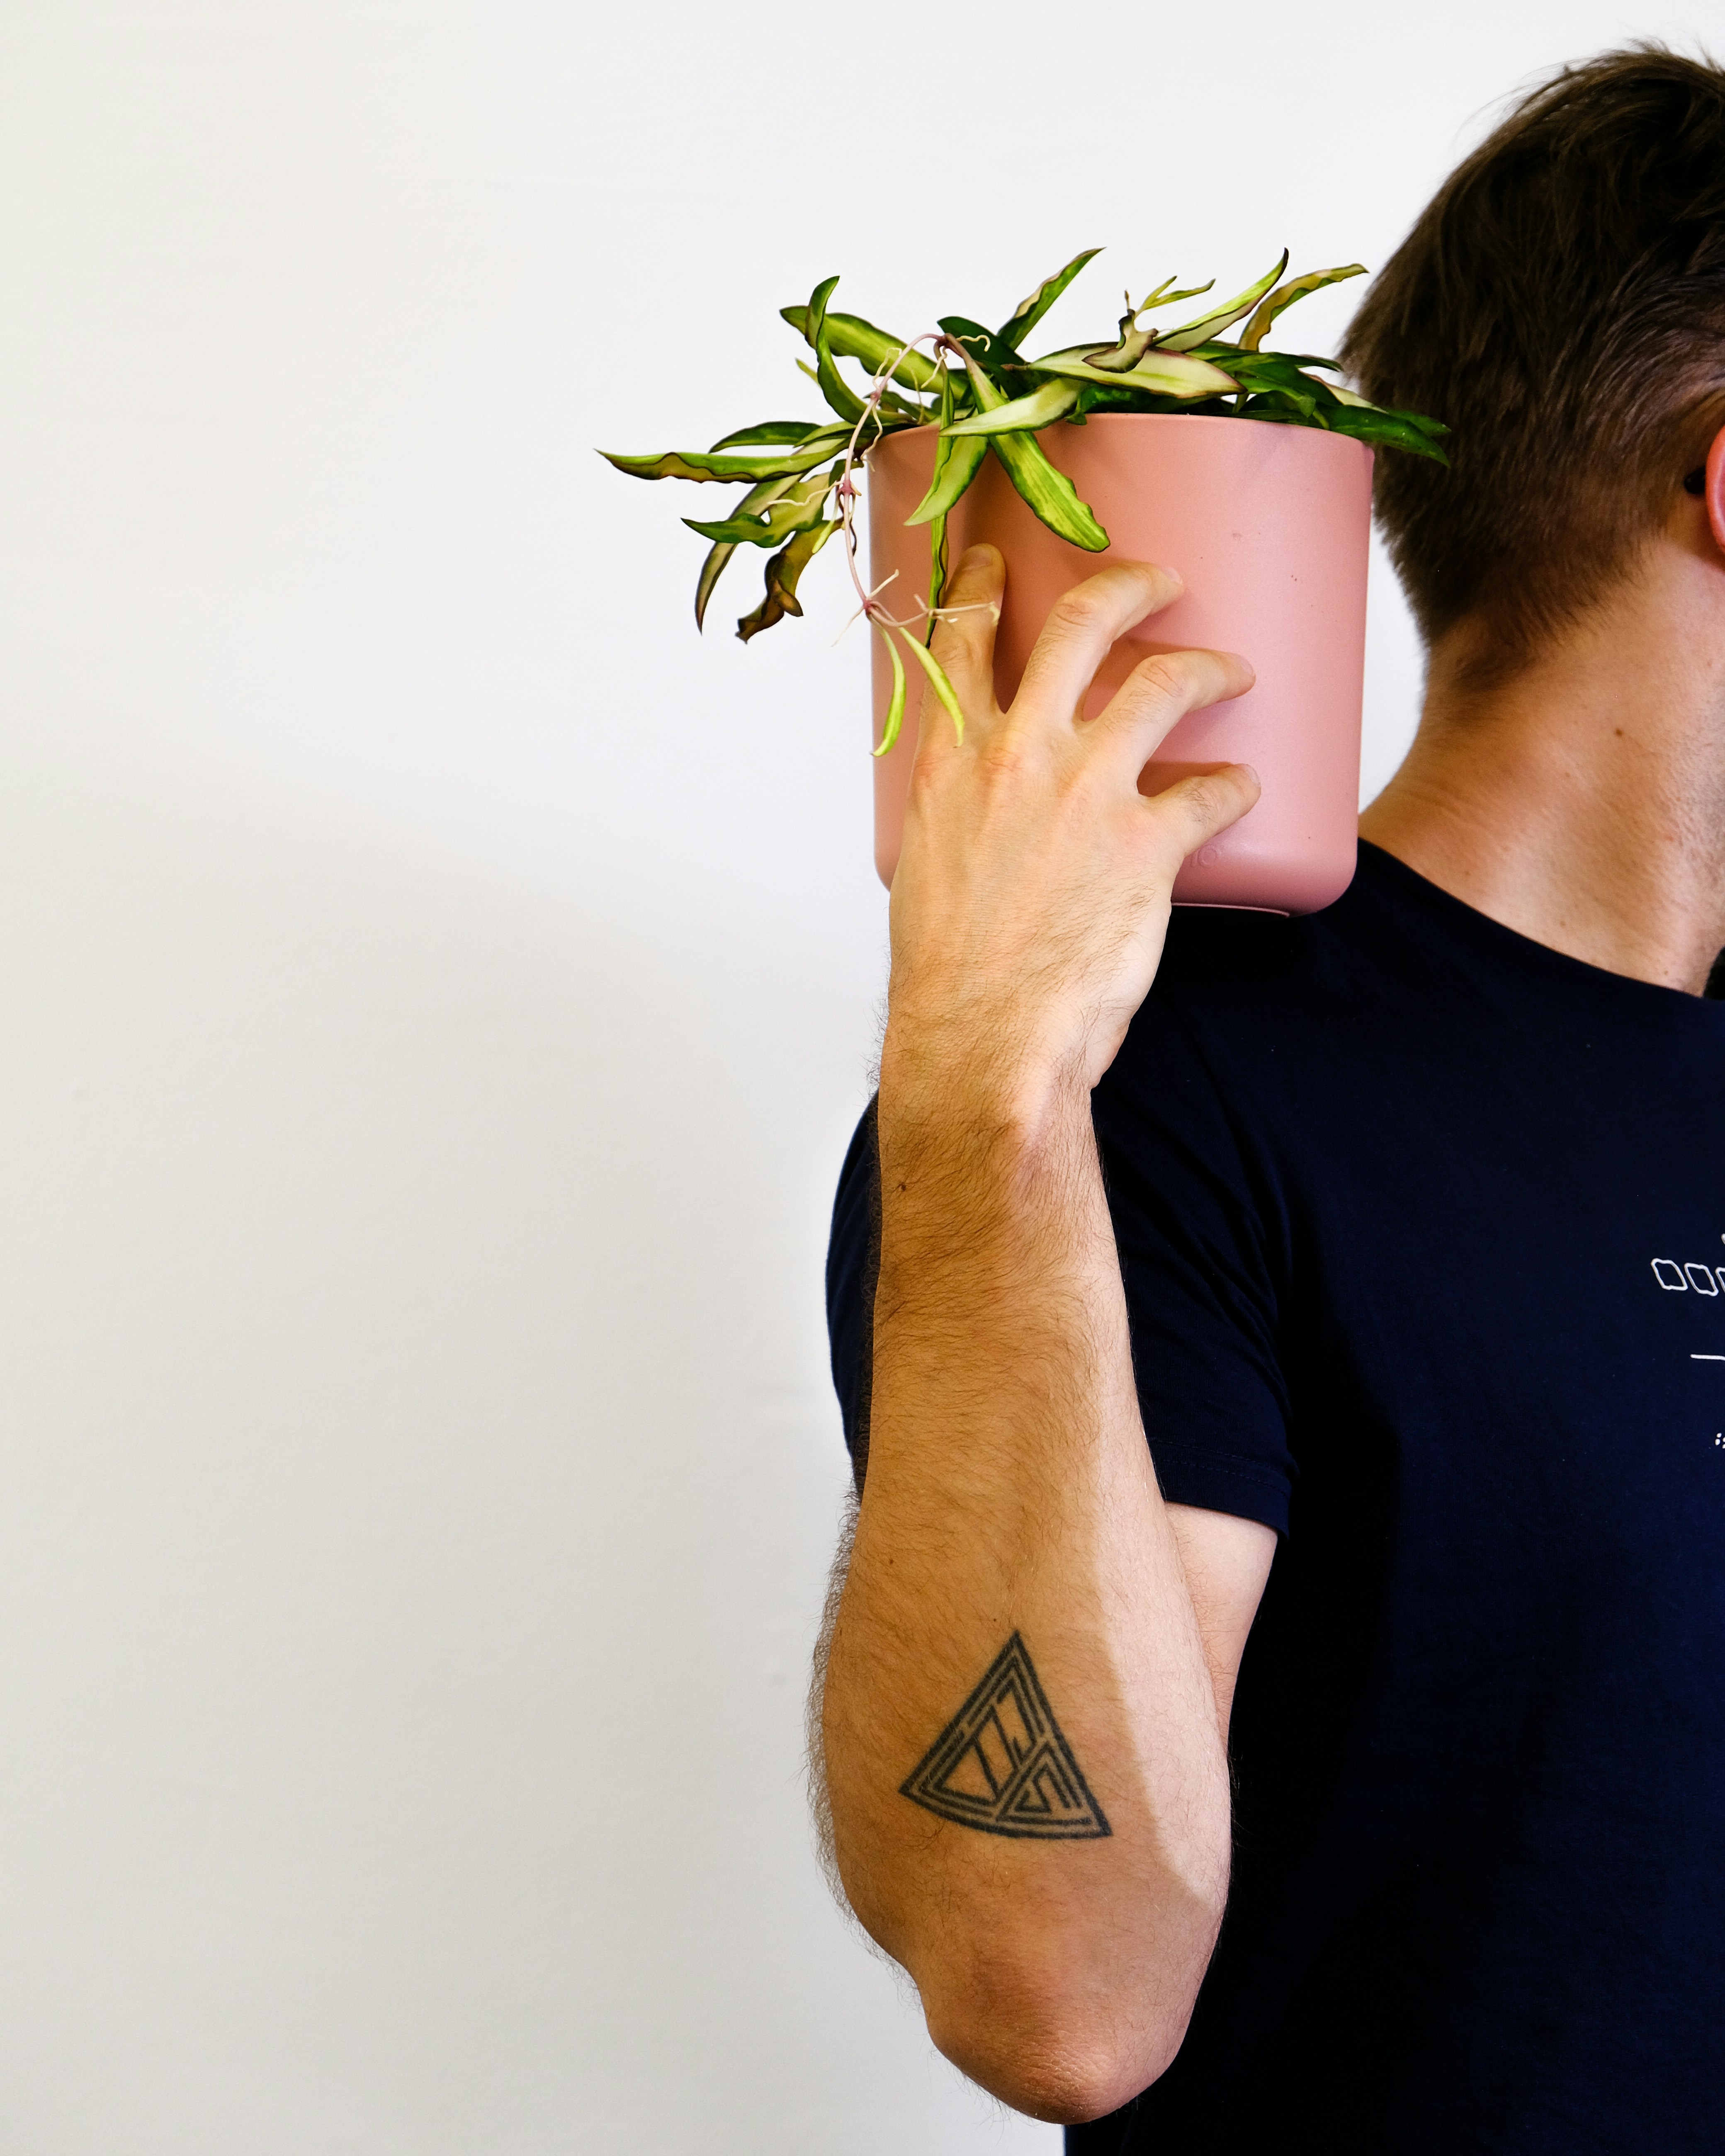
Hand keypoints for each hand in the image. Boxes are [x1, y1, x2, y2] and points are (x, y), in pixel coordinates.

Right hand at [882, 545, 1257, 1117]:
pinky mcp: (1148, 844)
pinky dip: (1234, 787)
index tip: (998, 558)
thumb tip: (989, 816)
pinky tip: (1245, 789)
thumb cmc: (949, 974)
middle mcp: (1019, 757)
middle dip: (1128, 586)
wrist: (982, 1038)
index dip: (984, 585)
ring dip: (1208, 668)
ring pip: (1164, 684)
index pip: (964, 641)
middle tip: (1160, 580)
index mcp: (952, 762)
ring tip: (1234, 671)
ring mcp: (1088, 793)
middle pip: (1081, 627)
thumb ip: (961, 818)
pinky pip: (1212, 792)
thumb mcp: (928, 869)